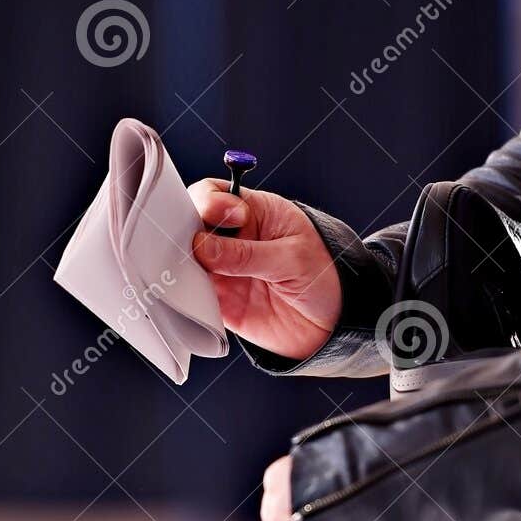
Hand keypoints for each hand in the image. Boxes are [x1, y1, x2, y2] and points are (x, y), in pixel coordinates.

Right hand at [188, 179, 340, 360]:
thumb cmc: (326, 278)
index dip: (211, 202)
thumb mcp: (292, 258)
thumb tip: (202, 247)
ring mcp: (225, 271)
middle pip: (192, 226)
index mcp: (255, 213)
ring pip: (188, 262)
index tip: (227, 217)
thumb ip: (247, 254)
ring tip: (194, 275)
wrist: (336, 325)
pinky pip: (194, 297)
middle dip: (185, 232)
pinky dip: (188, 298)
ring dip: (183, 267)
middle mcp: (234, 240)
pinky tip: (194, 298)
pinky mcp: (222, 302)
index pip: (216, 195)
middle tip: (196, 248)